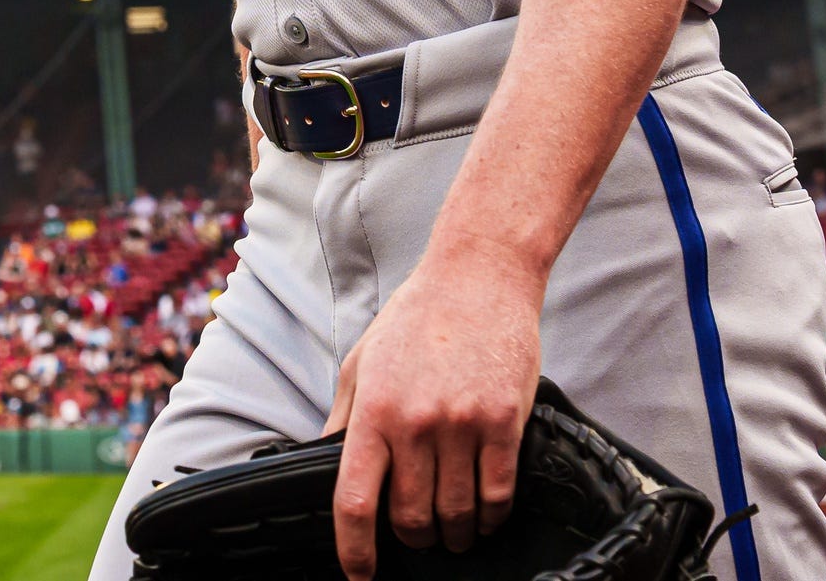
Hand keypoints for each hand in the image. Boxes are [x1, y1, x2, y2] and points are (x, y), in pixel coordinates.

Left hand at [323, 236, 544, 578]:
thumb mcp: (363, 361)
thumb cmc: (418, 316)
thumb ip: (343, 419)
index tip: (361, 574)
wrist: (479, 275)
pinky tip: (485, 515)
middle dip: (413, 539)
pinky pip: (498, 493)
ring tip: (455, 534)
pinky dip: (491, 516)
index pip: (355, 502)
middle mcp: (415, 422)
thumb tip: (321, 465)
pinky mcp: (505, 421)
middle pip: (410, 516)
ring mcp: (462, 423)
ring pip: (455, 513)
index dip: (355, 551)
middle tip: (418, 537)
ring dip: (454, 536)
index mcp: (373, 411)